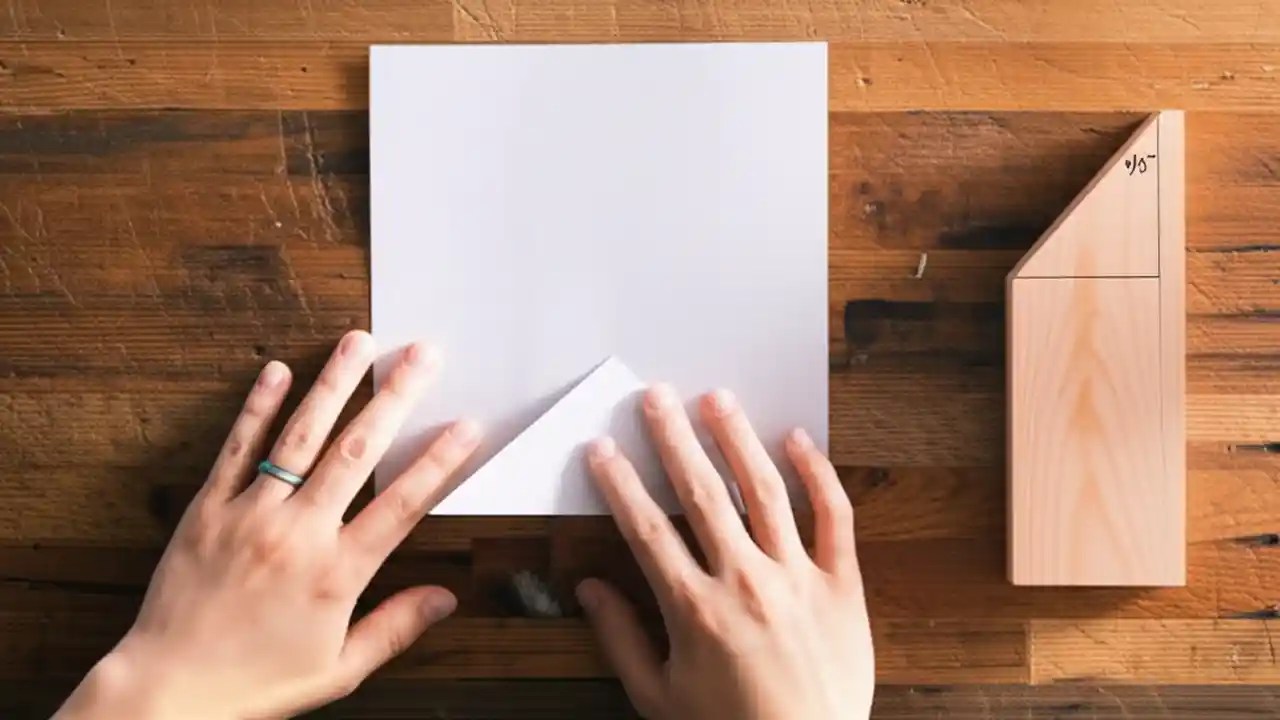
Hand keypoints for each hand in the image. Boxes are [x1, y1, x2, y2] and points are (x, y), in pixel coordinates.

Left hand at [56, 331, 480, 719]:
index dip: (439, 461)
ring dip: (334, 384)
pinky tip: (278, 371)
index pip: (402, 505)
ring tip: (359, 342)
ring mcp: (250, 515)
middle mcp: (298, 534)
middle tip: (422, 356)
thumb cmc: (255, 683)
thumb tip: (446, 599)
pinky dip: (258, 408)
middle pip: (357, 452)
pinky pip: (238, 449)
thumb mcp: (339, 668)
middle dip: (394, 398)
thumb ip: (395, 627)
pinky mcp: (208, 509)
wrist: (169, 690)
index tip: (466, 425)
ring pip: (300, 437)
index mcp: (336, 574)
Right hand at [577, 385, 873, 719]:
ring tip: (717, 399)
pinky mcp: (843, 584)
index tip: (602, 449)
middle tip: (655, 397)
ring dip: (737, 438)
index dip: (619, 483)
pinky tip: (796, 440)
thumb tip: (588, 588)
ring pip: (764, 490)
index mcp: (694, 609)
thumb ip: (621, 638)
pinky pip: (834, 516)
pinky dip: (818, 473)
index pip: (646, 527)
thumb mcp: (658, 696)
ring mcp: (798, 578)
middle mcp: (745, 582)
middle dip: (673, 439)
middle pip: (701, 493)